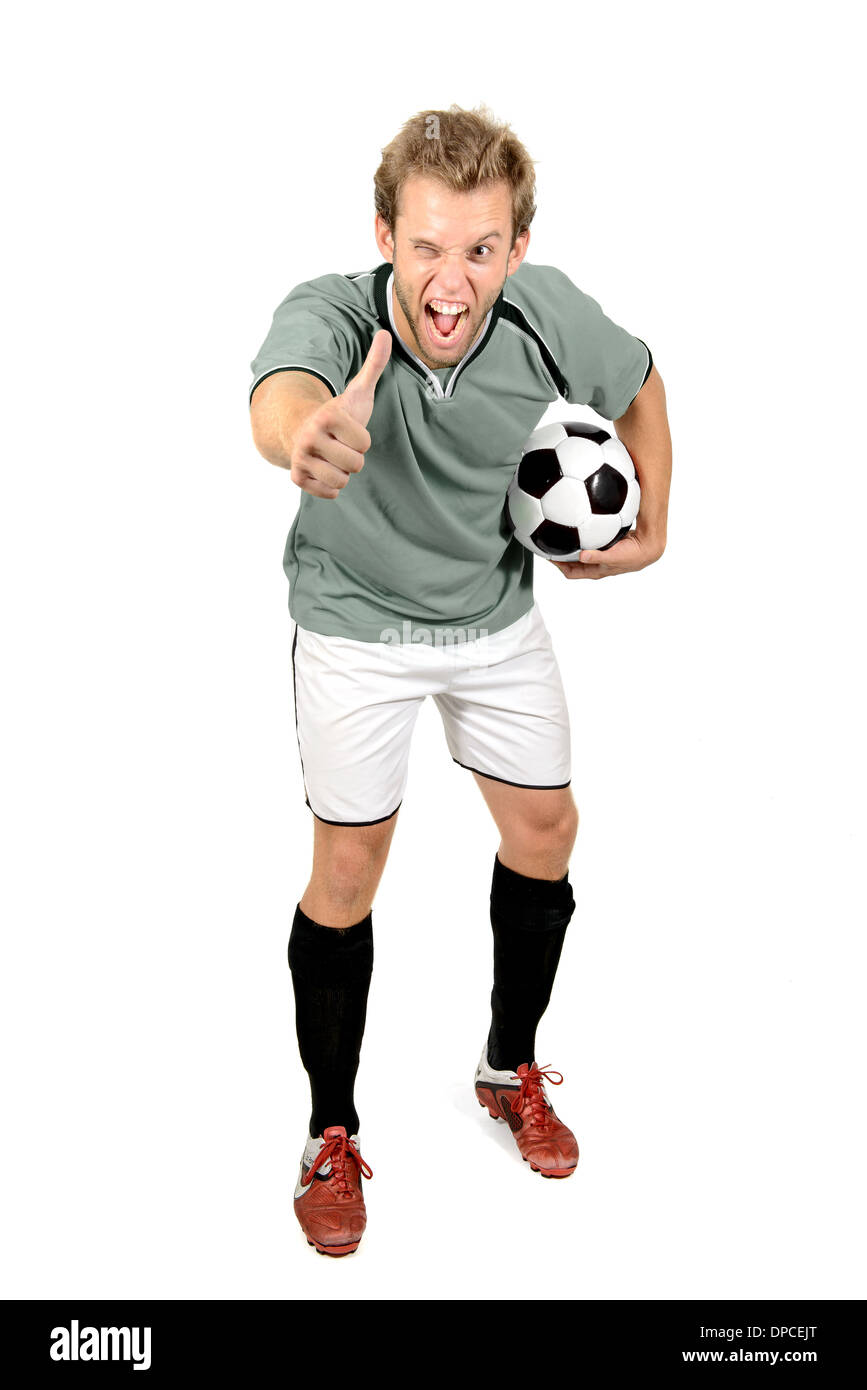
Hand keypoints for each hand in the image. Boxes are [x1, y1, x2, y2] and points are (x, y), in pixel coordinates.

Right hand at [290, 329, 391, 497]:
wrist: (301, 428)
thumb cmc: (338, 414)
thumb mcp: (358, 390)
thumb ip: (373, 365)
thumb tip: (385, 333)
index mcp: (328, 415)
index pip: (364, 443)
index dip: (362, 440)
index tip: (350, 431)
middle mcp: (310, 436)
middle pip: (355, 465)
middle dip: (353, 457)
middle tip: (341, 446)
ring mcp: (301, 457)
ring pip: (341, 480)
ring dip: (342, 472)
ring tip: (333, 457)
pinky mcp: (297, 476)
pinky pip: (329, 492)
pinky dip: (331, 486)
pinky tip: (323, 469)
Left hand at [550, 527, 664, 579]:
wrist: (649, 548)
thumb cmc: (633, 555)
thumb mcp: (614, 556)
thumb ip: (598, 556)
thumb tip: (582, 556)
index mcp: (595, 571)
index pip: (571, 572)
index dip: (558, 565)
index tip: (547, 555)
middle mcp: (596, 565)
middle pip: (572, 564)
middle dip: (560, 556)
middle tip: (549, 545)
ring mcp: (600, 556)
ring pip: (580, 554)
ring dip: (570, 547)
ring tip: (559, 536)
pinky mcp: (606, 547)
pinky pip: (589, 543)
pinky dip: (581, 538)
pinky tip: (579, 525)